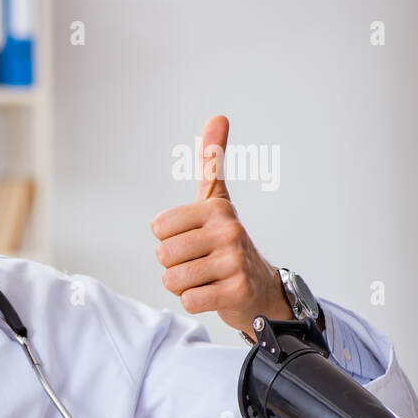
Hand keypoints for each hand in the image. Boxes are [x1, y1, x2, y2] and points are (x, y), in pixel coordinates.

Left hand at [150, 114, 292, 339]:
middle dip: (175, 265)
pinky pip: (189, 300)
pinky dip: (196, 301)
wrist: (258, 288)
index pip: (158, 228)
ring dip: (184, 284)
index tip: (194, 239)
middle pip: (163, 255)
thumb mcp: (216, 201)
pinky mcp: (236, 292)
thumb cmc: (226, 243)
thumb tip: (218, 116)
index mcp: (217, 208)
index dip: (169, 239)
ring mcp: (235, 262)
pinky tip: (214, 293)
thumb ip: (212, 162)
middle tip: (201, 262)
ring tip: (207, 277)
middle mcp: (229, 231)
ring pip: (172, 280)